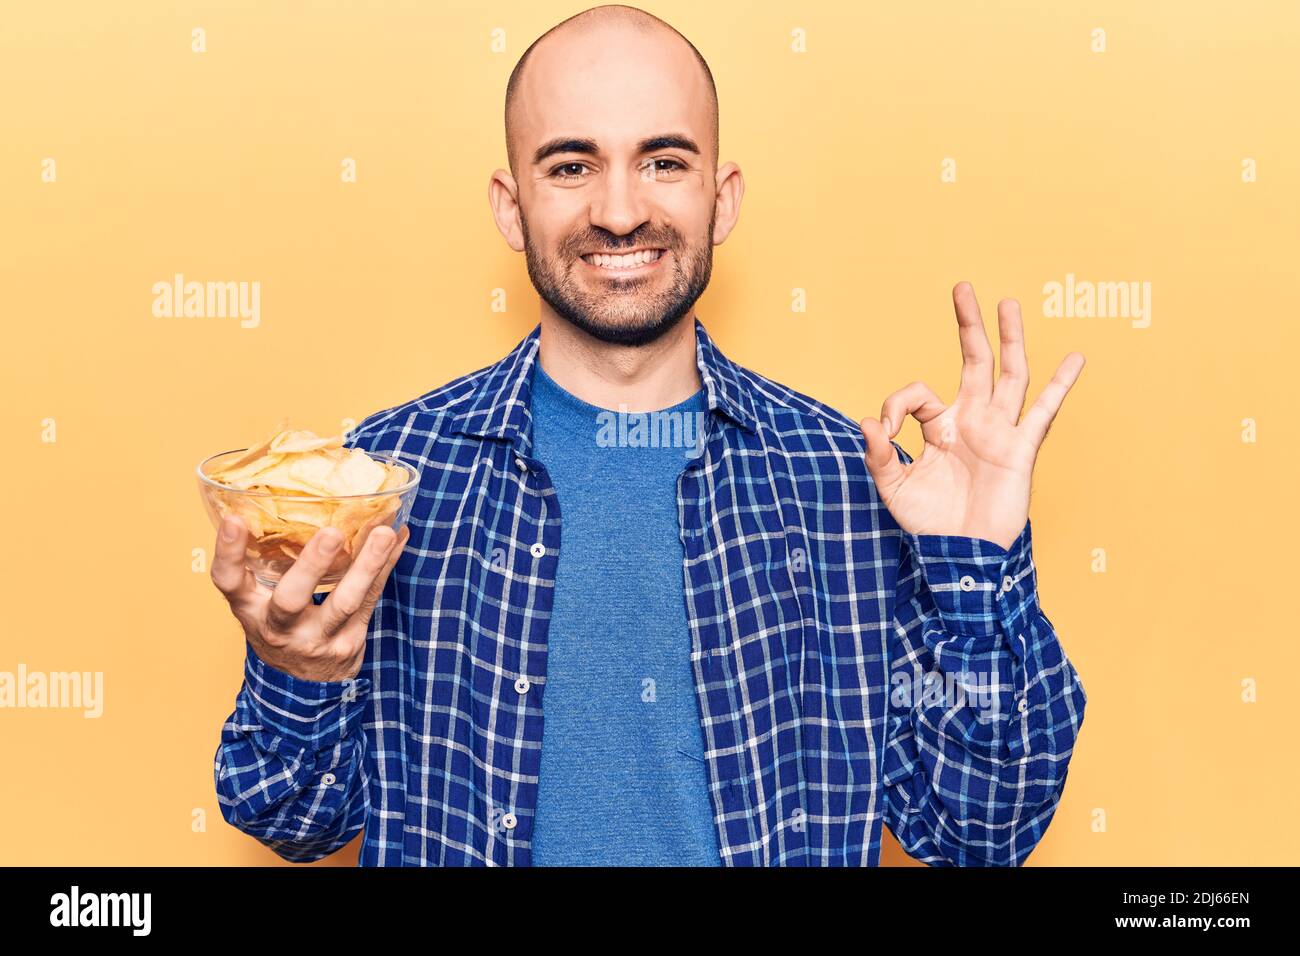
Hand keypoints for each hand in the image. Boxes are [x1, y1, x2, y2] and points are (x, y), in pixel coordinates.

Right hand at [210, 516, 409, 682]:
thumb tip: (288, 500)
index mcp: (250, 610)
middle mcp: (279, 628)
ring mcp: (317, 639)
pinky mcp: (349, 642)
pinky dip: (386, 567)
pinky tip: (398, 539)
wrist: (301, 689)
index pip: (229, 582)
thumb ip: (265, 565)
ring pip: (345, 602)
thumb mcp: (259, 604)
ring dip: (367, 564)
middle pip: (291, 599)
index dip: (228, 553)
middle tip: (331, 533)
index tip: (235, 520)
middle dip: (312, 566)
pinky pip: (372, 600)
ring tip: (383, 532)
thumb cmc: (280, 628)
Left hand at [859, 281, 1084, 550]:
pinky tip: (1075, 358)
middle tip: (963, 288)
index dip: (898, 403)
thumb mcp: (894, 489)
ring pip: (1009, 375)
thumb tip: (868, 420)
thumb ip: (880, 455)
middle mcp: (971, 421)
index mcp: (939, 428)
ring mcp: (998, 432)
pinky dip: (1060, 385)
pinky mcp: (1020, 449)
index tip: (886, 426)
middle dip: (968, 326)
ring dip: (1009, 339)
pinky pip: (1042, 413)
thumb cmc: (930, 524)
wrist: (962, 554)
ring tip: (1008, 304)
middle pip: (974, 363)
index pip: (919, 394)